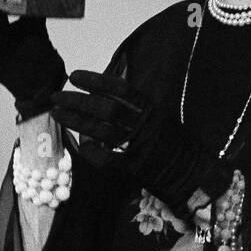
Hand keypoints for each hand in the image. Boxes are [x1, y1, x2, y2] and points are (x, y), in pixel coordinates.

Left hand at [52, 69, 231, 217]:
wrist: (194, 174)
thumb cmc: (177, 145)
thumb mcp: (162, 117)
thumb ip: (139, 107)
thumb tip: (112, 90)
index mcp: (152, 109)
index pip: (120, 89)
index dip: (96, 80)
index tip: (75, 76)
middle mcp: (143, 125)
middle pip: (104, 108)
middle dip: (77, 100)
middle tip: (57, 95)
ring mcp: (136, 146)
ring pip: (99, 130)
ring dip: (75, 121)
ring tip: (57, 113)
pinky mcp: (130, 166)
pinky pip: (103, 156)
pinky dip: (88, 148)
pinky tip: (76, 142)